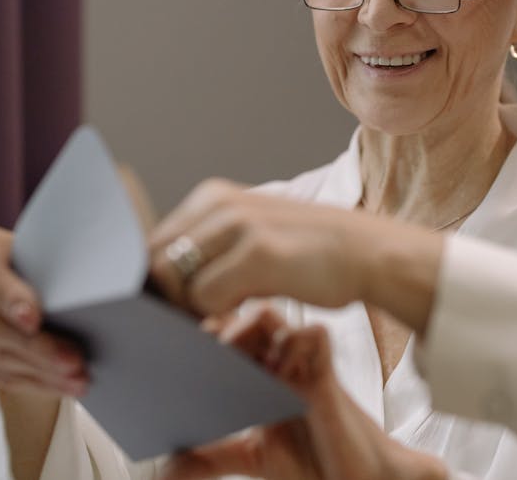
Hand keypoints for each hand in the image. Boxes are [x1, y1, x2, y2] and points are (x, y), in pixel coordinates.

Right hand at [0, 221, 86, 397]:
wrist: (10, 273)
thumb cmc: (36, 254)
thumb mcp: (42, 245)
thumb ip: (57, 259)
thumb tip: (97, 282)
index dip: (9, 298)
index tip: (36, 320)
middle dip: (36, 347)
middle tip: (75, 360)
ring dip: (39, 372)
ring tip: (78, 379)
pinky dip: (29, 382)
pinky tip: (59, 385)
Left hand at [147, 178, 443, 332]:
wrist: (366, 252)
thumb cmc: (305, 254)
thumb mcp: (249, 236)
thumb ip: (207, 250)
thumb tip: (156, 289)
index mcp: (212, 196)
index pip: (150, 246)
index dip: (156, 284)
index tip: (175, 307)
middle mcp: (219, 204)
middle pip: (154, 266)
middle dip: (168, 300)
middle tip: (200, 319)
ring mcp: (238, 225)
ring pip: (175, 284)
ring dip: (194, 310)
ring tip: (230, 311)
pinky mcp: (258, 253)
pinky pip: (206, 299)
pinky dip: (219, 316)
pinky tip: (248, 310)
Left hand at [159, 307, 445, 479]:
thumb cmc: (315, 462)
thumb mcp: (251, 458)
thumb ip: (212, 458)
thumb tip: (165, 468)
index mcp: (262, 377)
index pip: (231, 335)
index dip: (208, 334)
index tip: (184, 351)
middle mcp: (282, 365)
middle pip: (247, 318)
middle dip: (220, 327)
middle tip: (204, 350)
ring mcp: (304, 367)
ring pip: (275, 317)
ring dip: (248, 327)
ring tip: (231, 356)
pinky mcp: (327, 378)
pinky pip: (315, 335)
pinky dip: (293, 342)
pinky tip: (277, 370)